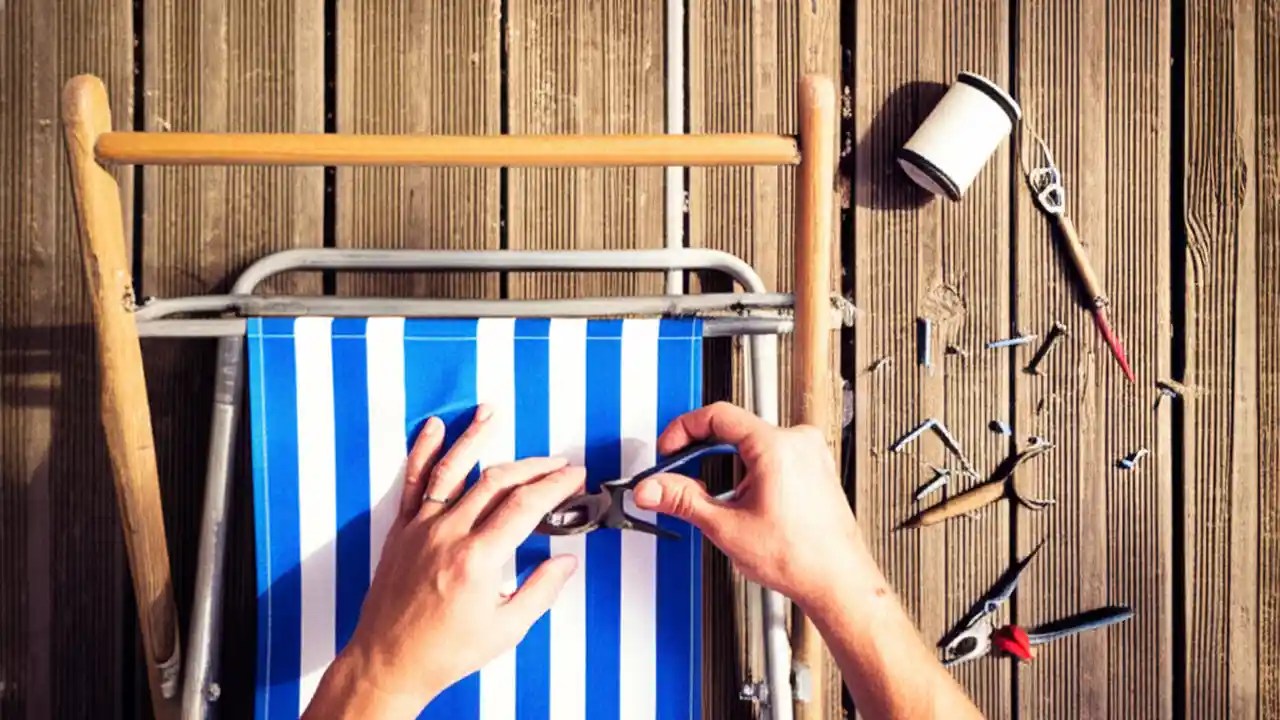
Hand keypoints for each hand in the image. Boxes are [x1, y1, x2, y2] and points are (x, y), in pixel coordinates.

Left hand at [305, 406, 584, 718]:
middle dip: (533, 466)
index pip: (525, 506)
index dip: (554, 485)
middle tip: (556, 463)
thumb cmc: (442, 653)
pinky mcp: (402, 531)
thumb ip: (541, 590)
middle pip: (497, 481)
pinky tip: (433, 429)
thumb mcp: (506, 629)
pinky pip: (414, 483)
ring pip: (453, 470)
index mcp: (477, 560)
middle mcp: (447, 536)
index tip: (572, 477)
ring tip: (491, 414)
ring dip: (475, 438)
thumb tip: (564, 563)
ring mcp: (421, 529)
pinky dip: (422, 452)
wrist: (389, 662)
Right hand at [632, 402, 872, 612]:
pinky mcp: (815, 466)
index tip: (669, 451)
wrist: (837, 581)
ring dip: (726, 465)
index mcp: (776, 446)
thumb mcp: (727, 527)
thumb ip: (683, 501)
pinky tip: (745, 500)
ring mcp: (810, 452)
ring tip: (719, 499)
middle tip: (680, 476)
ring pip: (751, 443)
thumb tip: (653, 488)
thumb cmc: (800, 558)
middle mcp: (798, 441)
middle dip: (701, 453)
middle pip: (733, 429)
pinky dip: (749, 471)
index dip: (683, 430)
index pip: (717, 415)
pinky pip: (772, 454)